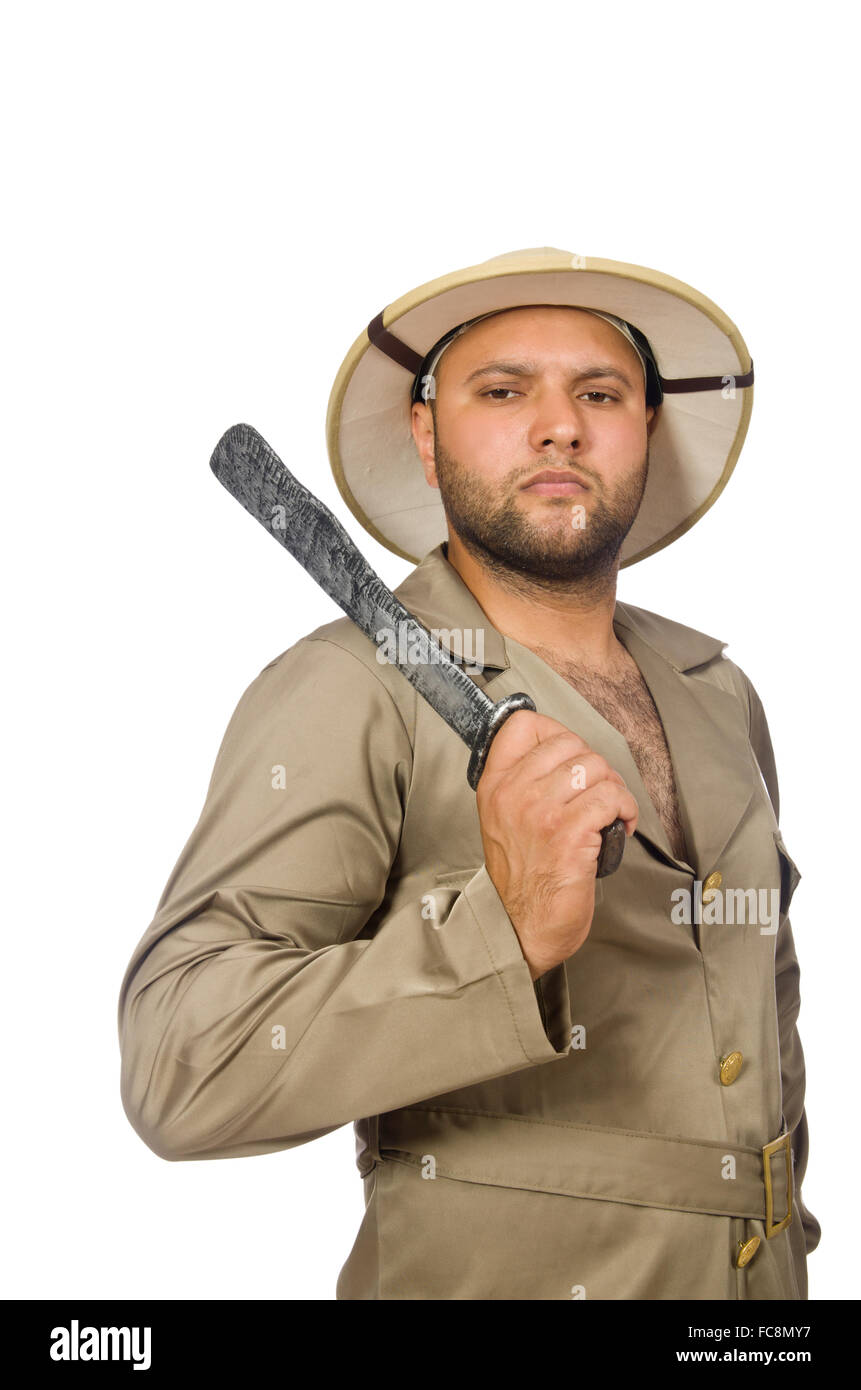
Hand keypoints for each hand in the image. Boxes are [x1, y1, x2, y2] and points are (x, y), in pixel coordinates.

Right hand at [475, 710, 638, 978]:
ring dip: (614, 789)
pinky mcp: (569, 833)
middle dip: (595, 766)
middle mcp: (514, 793)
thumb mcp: (503, 820)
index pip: (521, 725)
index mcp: (495, 785)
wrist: (521, 927)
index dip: (555, 731)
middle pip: (570, 742)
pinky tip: (619, 827)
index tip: (570, 756)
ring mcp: (541, 812)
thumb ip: (522, 783)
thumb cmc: (522, 879)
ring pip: (596, 767)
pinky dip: (626, 810)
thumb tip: (563, 753)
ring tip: (610, 812)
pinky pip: (611, 797)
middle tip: (598, 792)